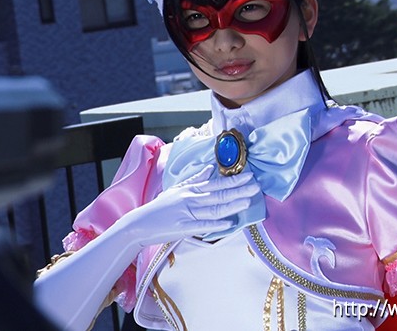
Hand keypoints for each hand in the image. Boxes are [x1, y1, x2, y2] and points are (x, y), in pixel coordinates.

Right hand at [117, 165, 259, 246]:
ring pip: (214, 209)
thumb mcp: (176, 189)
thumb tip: (210, 169)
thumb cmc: (159, 208)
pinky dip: (216, 224)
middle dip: (238, 190)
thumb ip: (194, 179)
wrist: (140, 224)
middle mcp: (190, 200)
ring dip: (231, 205)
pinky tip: (230, 222)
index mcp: (189, 190)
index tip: (249, 176)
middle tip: (256, 186)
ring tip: (247, 201)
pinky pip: (203, 226)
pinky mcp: (183, 228)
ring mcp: (187, 214)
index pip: (216, 183)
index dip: (234, 180)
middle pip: (218, 194)